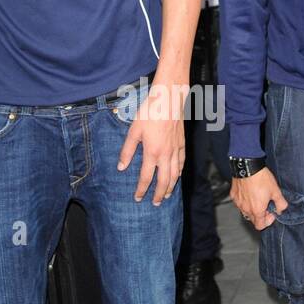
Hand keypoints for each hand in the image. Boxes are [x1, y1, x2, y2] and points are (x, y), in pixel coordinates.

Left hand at [116, 82, 185, 205]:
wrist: (169, 99)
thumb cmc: (150, 112)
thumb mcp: (133, 130)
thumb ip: (127, 151)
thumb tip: (121, 167)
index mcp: (152, 152)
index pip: (146, 177)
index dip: (142, 190)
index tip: (138, 198)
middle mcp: (166, 155)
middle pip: (163, 181)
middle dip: (159, 194)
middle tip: (155, 203)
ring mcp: (176, 150)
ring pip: (175, 174)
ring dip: (170, 187)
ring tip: (166, 195)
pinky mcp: (182, 143)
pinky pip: (182, 163)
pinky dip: (180, 173)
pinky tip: (177, 176)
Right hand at [232, 167, 287, 230]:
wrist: (248, 166)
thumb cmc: (261, 178)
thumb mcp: (276, 191)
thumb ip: (280, 203)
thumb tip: (281, 209)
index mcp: (257, 210)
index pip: (260, 226)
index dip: (268, 221)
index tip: (271, 212)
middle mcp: (246, 209)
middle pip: (253, 220)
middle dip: (260, 215)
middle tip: (265, 204)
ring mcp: (238, 203)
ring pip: (245, 212)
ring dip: (252, 209)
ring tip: (257, 198)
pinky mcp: (233, 195)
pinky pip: (239, 203)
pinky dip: (244, 201)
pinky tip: (249, 192)